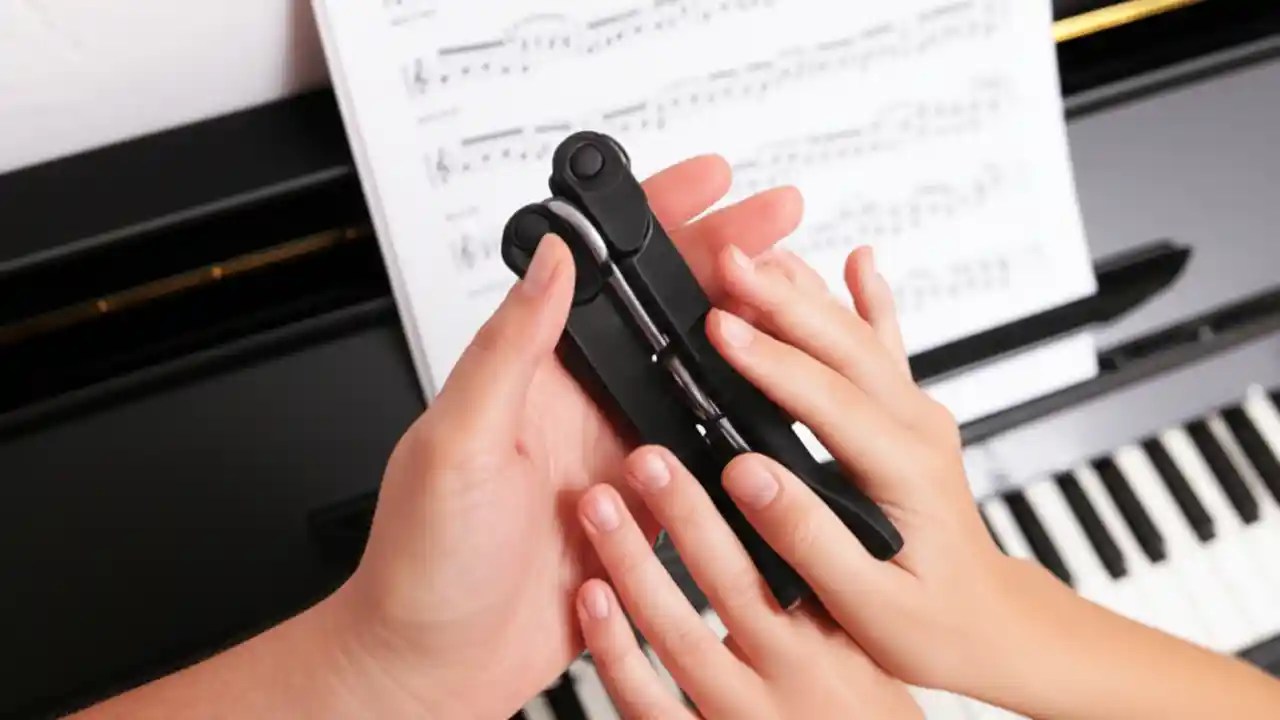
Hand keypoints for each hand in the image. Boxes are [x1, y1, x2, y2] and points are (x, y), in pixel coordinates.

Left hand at [324, 158, 805, 717]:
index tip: (710, 182)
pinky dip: (742, 427)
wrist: (434, 663)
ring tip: (798, 308)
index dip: (656, 219)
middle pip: (665, 316)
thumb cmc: (422, 558)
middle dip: (727, 263)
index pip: (599, 274)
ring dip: (744, 340)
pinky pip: (703, 458)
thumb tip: (549, 258)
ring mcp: (615, 456)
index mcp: (532, 374)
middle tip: (781, 227)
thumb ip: (508, 350)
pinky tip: (776, 405)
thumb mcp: (457, 442)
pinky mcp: (642, 511)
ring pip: (695, 380)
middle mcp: (579, 405)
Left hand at [572, 445, 921, 718]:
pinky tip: (593, 600)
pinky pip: (647, 704)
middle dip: (685, 512)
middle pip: (733, 580)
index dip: (766, 499)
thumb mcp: (865, 651)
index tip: (730, 451)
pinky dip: (615, 650)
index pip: (800, 553)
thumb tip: (783, 506)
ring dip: (633, 563)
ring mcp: (746, 717)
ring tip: (600, 506)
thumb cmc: (862, 719)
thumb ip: (822, 590)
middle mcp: (794, 676)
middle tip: (648, 458)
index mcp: (840, 639)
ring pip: (680, 634)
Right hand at [698, 240, 1279, 719]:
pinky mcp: (908, 418)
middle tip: (726, 262)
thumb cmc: (936, 622)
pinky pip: (887, 348)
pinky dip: (871, 300)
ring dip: (807, 292)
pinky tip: (861, 263)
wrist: (992, 624)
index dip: (769, 358)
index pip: (828, 397)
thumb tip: (750, 477)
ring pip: (859, 337)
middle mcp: (917, 429)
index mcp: (905, 470)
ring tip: (759, 253)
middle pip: (844, 346)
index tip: (718, 327)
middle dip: (781, 298)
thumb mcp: (868, 604)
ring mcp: (916, 417)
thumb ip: (808, 537)